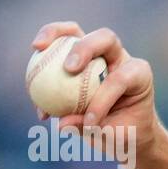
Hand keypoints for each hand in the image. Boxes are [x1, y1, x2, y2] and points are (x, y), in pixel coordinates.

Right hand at [30, 22, 160, 153]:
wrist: (125, 129)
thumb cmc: (125, 132)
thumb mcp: (117, 136)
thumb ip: (93, 129)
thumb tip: (61, 124)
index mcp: (138, 74)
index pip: (120, 79)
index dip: (103, 99)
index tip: (90, 122)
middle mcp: (121, 57)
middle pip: (105, 38)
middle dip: (85, 47)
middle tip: (68, 67)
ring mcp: (97, 52)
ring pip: (76, 32)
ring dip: (54, 34)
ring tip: (36, 48)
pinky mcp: (77, 55)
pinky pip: (56, 48)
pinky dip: (41, 58)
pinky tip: (29, 78)